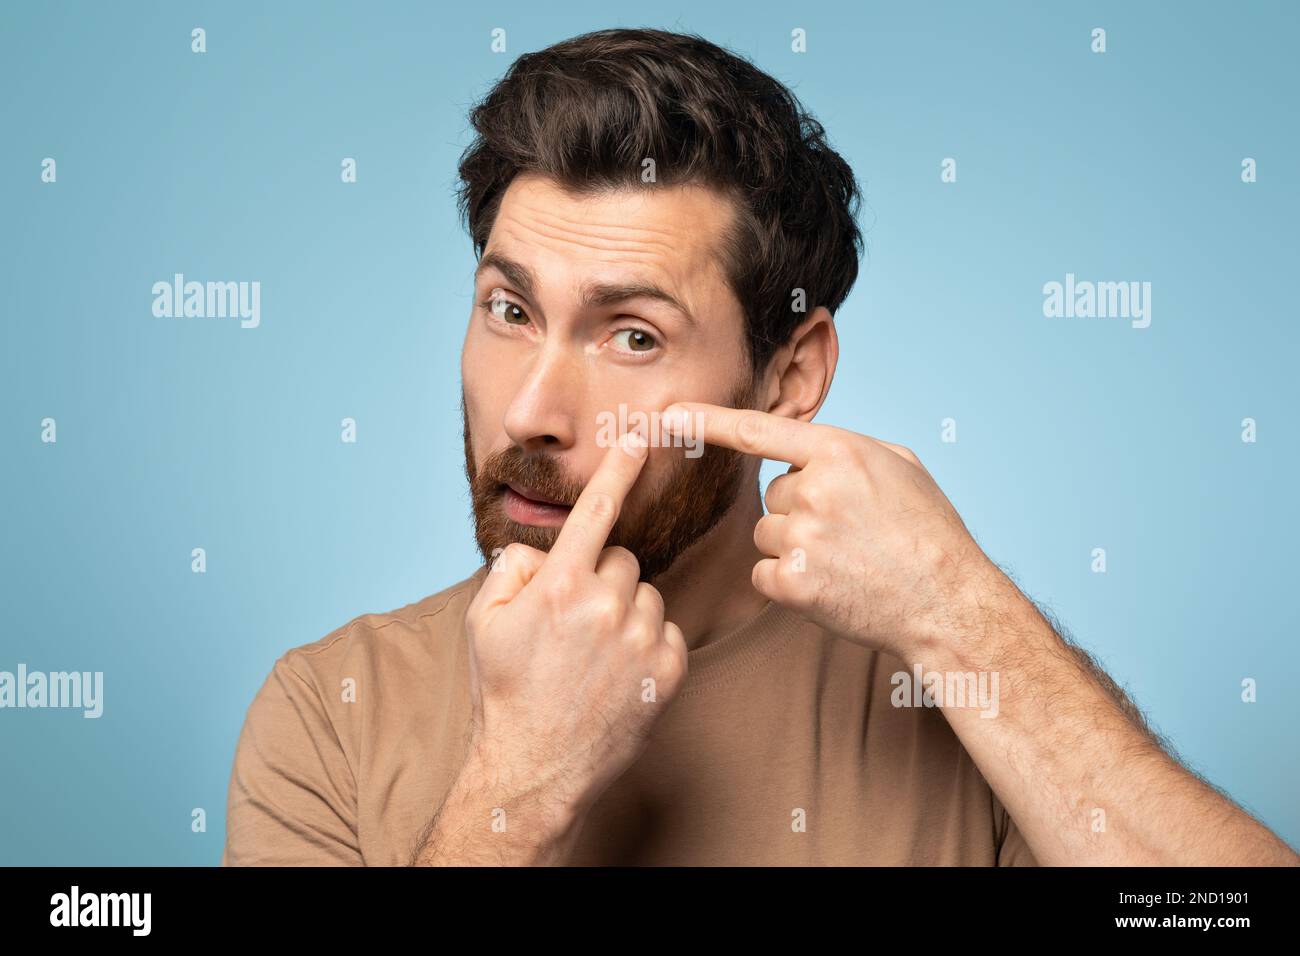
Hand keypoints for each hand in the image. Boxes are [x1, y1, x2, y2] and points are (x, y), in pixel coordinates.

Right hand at [462, 431, 688, 821]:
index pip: (596, 509)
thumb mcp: (484, 619)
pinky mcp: (669, 668)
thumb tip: (547, 550)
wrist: (534, 769)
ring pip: (647, 595)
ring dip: (626, 614)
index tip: (639, 433)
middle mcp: (604, 604)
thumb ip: (514, 567)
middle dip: (602, 579)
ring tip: (593, 657)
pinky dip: (648, 645)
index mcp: (558, 584)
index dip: (618, 465)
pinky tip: (618, 675)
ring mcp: (640, 638)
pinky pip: (667, 631)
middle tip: (575, 624)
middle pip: (622, 560)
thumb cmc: (504, 690)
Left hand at [663, 402, 1006, 663]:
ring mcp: (800, 538)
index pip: (755, 430)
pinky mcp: (791, 584)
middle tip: (849, 532)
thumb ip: (845, 449)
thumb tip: (802, 450)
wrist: (947, 603)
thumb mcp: (901, 466)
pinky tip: (831, 585)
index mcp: (839, 452)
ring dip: (794, 547)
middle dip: (800, 510)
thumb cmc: (929, 533)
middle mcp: (813, 490)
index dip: (706, 421)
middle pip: (772, 494)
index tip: (667, 414)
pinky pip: (764, 572)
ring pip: (767, 533)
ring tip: (845, 560)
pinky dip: (788, 582)